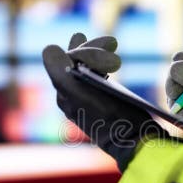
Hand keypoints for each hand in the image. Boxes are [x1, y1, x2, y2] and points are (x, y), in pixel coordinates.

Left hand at [43, 33, 165, 169]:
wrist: (134, 140)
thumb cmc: (109, 118)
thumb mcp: (82, 94)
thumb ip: (60, 72)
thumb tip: (48, 48)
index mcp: (64, 92)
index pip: (67, 58)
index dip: (86, 49)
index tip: (110, 44)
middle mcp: (72, 95)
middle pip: (76, 61)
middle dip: (93, 50)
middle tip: (113, 42)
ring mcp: (87, 98)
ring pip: (86, 67)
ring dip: (99, 56)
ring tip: (114, 49)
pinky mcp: (102, 102)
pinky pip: (96, 77)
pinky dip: (103, 66)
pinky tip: (112, 65)